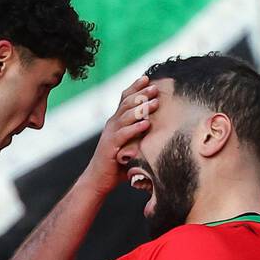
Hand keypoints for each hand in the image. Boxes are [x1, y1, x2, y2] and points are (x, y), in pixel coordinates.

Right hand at [79, 75, 159, 196]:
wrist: (98, 180)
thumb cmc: (117, 165)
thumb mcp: (131, 145)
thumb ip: (141, 136)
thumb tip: (160, 130)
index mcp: (116, 122)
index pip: (124, 99)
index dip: (134, 87)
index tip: (147, 78)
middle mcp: (112, 125)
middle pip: (126, 103)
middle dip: (141, 94)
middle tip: (155, 88)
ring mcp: (110, 135)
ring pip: (125, 116)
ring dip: (141, 108)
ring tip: (155, 103)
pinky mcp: (110, 147)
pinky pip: (123, 135)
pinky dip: (135, 128)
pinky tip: (146, 124)